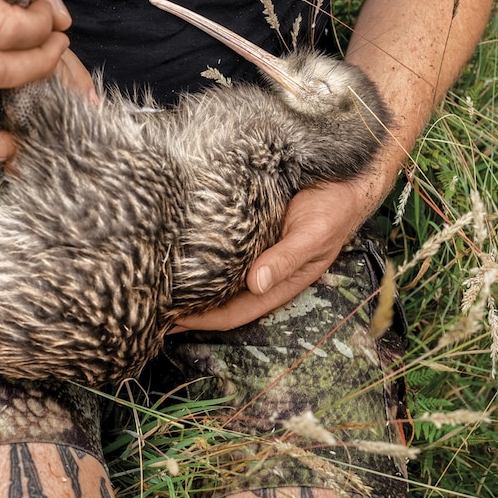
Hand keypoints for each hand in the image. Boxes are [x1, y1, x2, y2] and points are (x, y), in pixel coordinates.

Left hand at [172, 181, 368, 331]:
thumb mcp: (313, 234)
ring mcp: (256, 249)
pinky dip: (199, 255)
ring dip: (190, 284)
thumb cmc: (334, 208)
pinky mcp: (249, 226)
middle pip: (221, 299)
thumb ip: (285, 259)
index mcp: (279, 282)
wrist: (348, 174)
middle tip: (149, 308)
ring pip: (218, 276)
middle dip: (189, 308)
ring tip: (155, 285)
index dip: (203, 320)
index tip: (171, 322)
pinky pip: (220, 248)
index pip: (235, 311)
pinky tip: (176, 253)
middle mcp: (264, 270)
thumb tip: (255, 284)